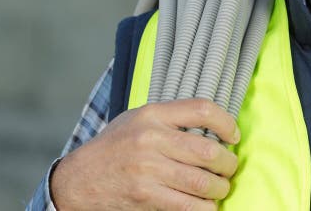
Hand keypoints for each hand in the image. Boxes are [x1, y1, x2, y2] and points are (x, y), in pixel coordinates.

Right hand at [50, 98, 239, 209]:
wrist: (77, 179)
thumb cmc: (115, 146)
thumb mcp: (138, 119)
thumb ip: (171, 119)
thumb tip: (215, 128)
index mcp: (153, 115)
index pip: (202, 109)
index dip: (226, 122)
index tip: (233, 136)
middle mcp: (151, 140)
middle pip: (208, 151)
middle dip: (228, 164)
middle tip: (229, 168)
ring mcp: (147, 170)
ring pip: (201, 182)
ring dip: (219, 189)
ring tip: (220, 188)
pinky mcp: (144, 196)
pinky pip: (187, 206)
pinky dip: (204, 208)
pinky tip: (206, 205)